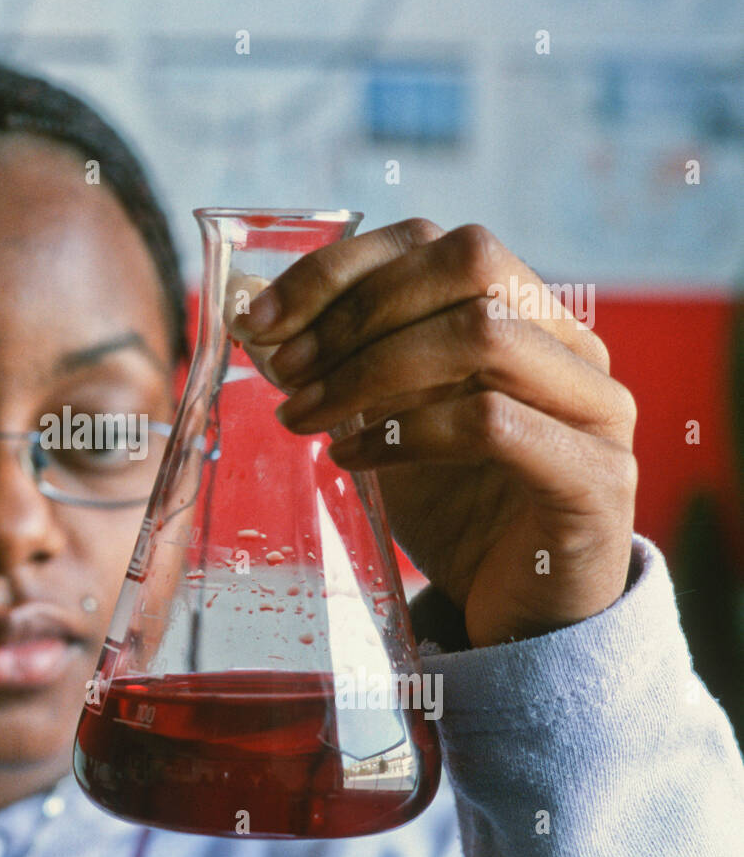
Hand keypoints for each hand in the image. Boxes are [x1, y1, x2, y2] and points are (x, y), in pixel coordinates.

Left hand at [230, 219, 636, 647]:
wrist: (523, 613)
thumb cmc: (454, 508)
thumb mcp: (391, 419)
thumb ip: (350, 366)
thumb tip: (260, 321)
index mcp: (526, 315)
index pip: (436, 244)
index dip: (340, 270)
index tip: (261, 319)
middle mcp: (571, 347)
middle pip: (468, 265)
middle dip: (353, 312)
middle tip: (282, 371)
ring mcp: (595, 408)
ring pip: (482, 335)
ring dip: (368, 371)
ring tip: (303, 417)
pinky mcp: (594, 480)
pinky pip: (493, 424)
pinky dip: (405, 432)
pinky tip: (352, 455)